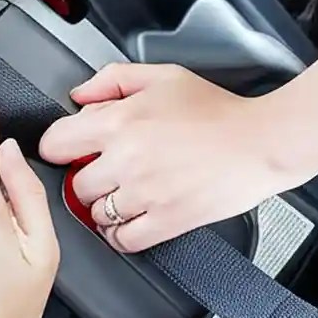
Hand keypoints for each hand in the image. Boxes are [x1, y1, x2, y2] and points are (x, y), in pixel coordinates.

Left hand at [38, 64, 295, 251]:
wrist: (261, 142)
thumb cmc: (218, 110)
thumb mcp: (163, 77)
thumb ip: (113, 80)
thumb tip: (78, 97)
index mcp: (120, 121)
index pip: (56, 144)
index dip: (61, 147)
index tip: (72, 151)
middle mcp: (126, 160)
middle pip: (77, 185)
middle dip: (89, 180)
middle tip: (110, 173)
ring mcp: (145, 194)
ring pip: (97, 216)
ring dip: (107, 209)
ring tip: (128, 195)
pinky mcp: (167, 221)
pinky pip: (123, 240)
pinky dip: (122, 234)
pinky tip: (135, 219)